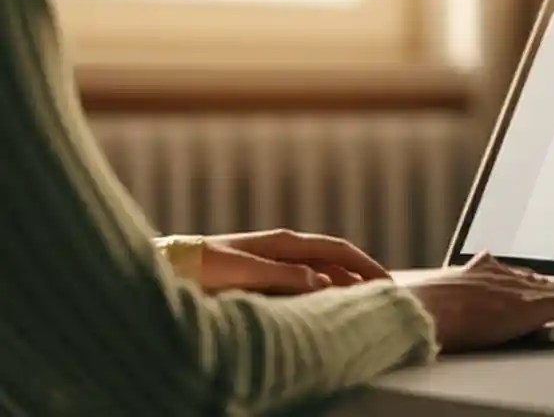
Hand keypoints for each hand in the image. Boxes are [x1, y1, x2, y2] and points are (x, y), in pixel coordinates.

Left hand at [199, 229, 390, 294]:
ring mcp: (272, 265)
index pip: (338, 249)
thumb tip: (323, 282)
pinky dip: (320, 298)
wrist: (162, 268)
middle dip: (361, 278)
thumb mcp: (242, 270)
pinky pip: (302, 288)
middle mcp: (282, 251)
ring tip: (361, 308)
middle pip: (334, 263)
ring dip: (343, 290)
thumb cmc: (198, 267)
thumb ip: (283, 275)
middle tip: (386, 300)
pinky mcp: (260, 281)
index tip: (390, 283)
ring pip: (320, 276)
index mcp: (283, 243)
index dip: (366, 265)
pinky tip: (323, 312)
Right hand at [409, 253, 553, 352]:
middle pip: (549, 284)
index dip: (541, 287)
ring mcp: (521, 290)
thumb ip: (447, 298)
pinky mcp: (534, 306)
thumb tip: (429, 298)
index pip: (522, 279)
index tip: (550, 291)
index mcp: (482, 273)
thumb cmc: (419, 312)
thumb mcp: (436, 301)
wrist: (420, 313)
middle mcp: (506, 275)